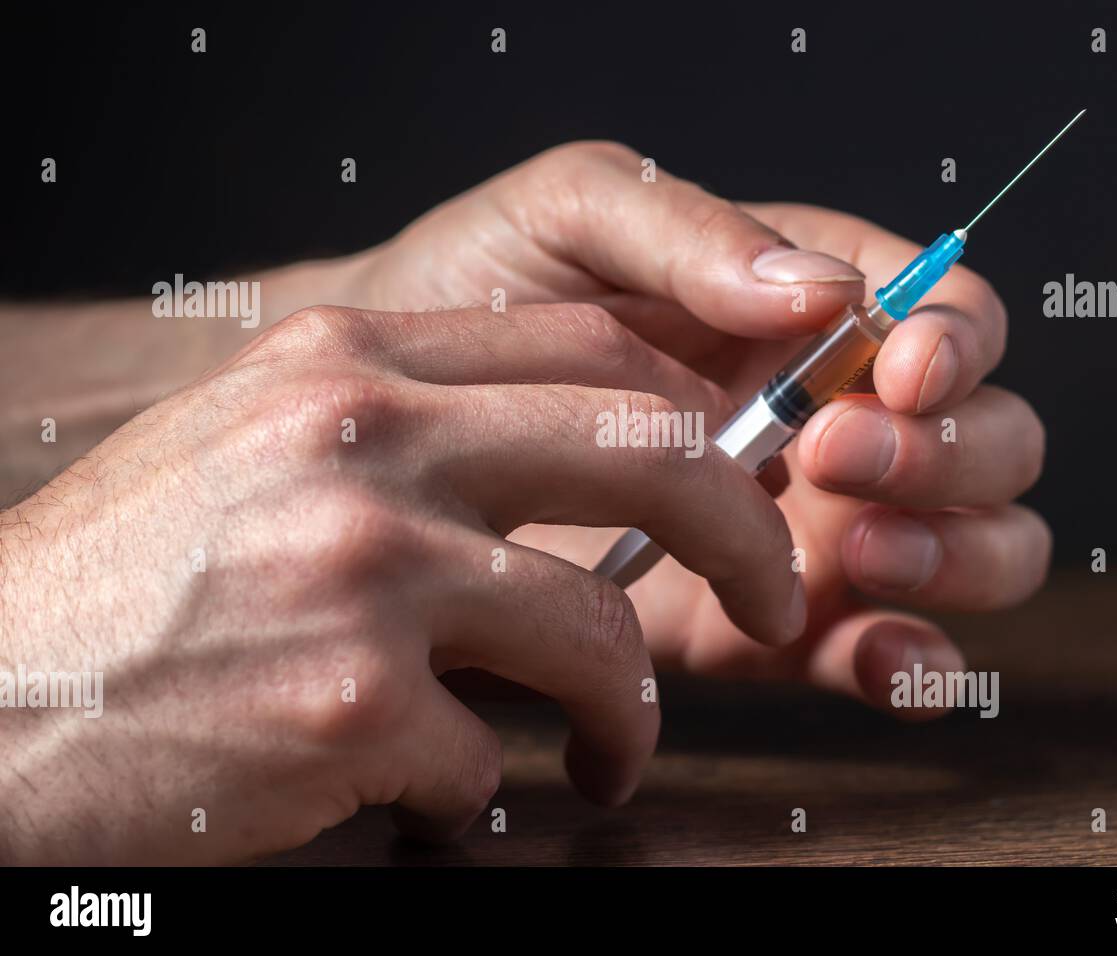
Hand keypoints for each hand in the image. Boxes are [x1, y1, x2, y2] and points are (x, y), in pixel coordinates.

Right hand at [0, 302, 805, 862]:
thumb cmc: (135, 573)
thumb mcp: (265, 438)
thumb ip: (414, 428)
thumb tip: (582, 467)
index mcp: (351, 357)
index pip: (595, 350)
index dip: (699, 422)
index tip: (734, 488)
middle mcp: (362, 438)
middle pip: (653, 453)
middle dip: (748, 540)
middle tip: (775, 601)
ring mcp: (359, 567)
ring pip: (600, 633)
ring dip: (625, 712)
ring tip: (605, 751)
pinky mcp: (347, 704)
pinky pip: (487, 762)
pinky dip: (479, 795)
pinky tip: (430, 797)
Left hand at [335, 142, 1050, 713]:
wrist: (389, 426)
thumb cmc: (479, 292)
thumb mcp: (574, 216)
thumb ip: (692, 231)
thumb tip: (824, 291)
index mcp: (811, 308)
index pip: (946, 314)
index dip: (952, 342)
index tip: (892, 369)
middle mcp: (836, 414)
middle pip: (990, 438)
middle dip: (944, 454)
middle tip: (831, 456)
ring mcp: (815, 524)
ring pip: (976, 546)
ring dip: (952, 555)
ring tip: (854, 548)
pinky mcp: (771, 620)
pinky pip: (882, 647)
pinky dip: (911, 662)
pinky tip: (881, 658)